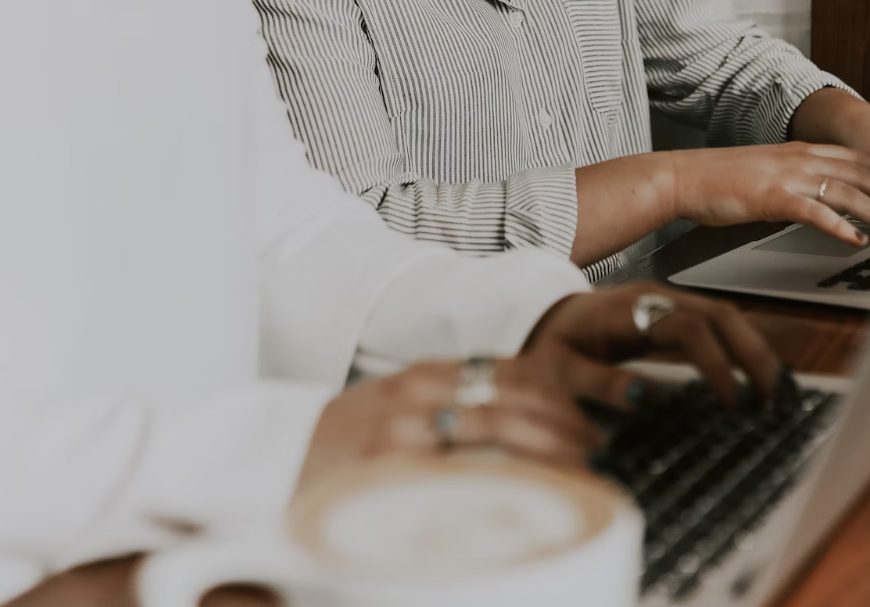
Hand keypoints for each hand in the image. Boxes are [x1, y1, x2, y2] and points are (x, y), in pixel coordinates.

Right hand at [295, 358, 600, 497]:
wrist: (277, 463)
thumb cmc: (350, 439)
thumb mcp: (402, 402)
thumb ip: (458, 399)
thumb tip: (530, 416)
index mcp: (426, 373)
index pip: (511, 371)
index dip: (560, 396)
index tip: (588, 417)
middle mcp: (416, 394)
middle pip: (511, 401)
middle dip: (563, 427)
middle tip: (593, 449)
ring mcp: (400, 432)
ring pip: (493, 431)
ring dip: (545, 453)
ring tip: (575, 474)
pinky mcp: (386, 472)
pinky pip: (456, 476)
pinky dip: (498, 484)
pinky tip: (524, 497)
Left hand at [524, 283, 783, 406]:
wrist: (537, 317)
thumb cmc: (547, 346)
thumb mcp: (558, 371)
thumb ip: (596, 383)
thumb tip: (641, 398)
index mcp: (629, 309)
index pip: (689, 329)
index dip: (716, 364)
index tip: (733, 403)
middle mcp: (654, 297)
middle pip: (720, 314)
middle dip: (753, 354)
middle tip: (774, 397)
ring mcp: (666, 300)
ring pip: (725, 315)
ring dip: (752, 349)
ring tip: (773, 391)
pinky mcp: (671, 311)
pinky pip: (715, 322)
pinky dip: (740, 346)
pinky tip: (752, 374)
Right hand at [667, 142, 869, 246]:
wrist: (684, 177)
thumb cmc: (720, 180)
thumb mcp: (768, 173)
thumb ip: (798, 181)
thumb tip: (822, 199)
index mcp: (802, 151)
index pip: (860, 160)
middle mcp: (801, 158)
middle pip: (864, 174)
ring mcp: (788, 176)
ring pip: (848, 192)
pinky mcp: (772, 198)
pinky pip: (814, 211)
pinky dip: (839, 225)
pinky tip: (856, 238)